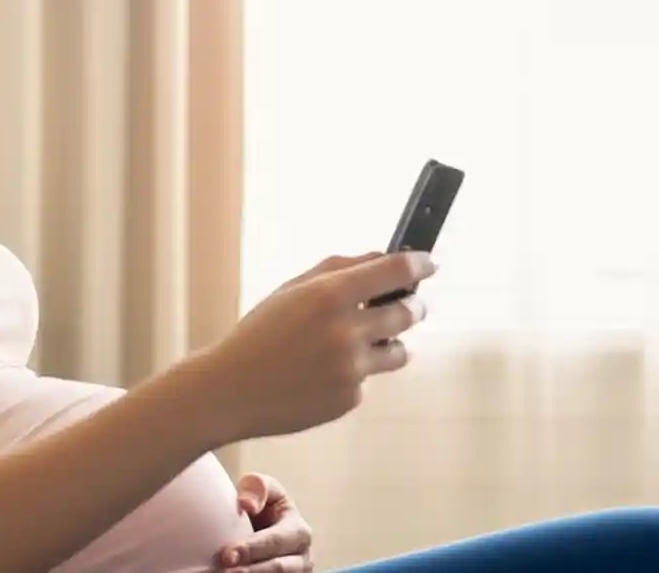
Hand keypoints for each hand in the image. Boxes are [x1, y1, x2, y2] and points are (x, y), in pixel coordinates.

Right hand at [191, 250, 436, 444]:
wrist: (230, 390)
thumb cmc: (258, 335)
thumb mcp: (291, 291)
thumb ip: (337, 270)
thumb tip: (382, 258)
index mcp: (328, 295)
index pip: (395, 270)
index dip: (419, 263)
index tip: (428, 263)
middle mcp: (345, 331)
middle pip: (409, 312)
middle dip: (412, 305)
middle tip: (409, 304)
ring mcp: (350, 369)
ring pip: (398, 351)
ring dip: (391, 342)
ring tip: (362, 342)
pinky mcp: (349, 399)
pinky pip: (367, 379)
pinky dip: (354, 373)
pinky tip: (322, 375)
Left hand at [217, 473, 312, 571]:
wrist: (262, 525)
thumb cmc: (262, 504)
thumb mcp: (261, 487)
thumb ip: (256, 488)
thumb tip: (246, 504)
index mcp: (299, 531)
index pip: (275, 541)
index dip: (251, 549)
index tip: (227, 554)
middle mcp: (302, 558)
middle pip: (277, 568)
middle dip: (250, 570)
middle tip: (224, 570)